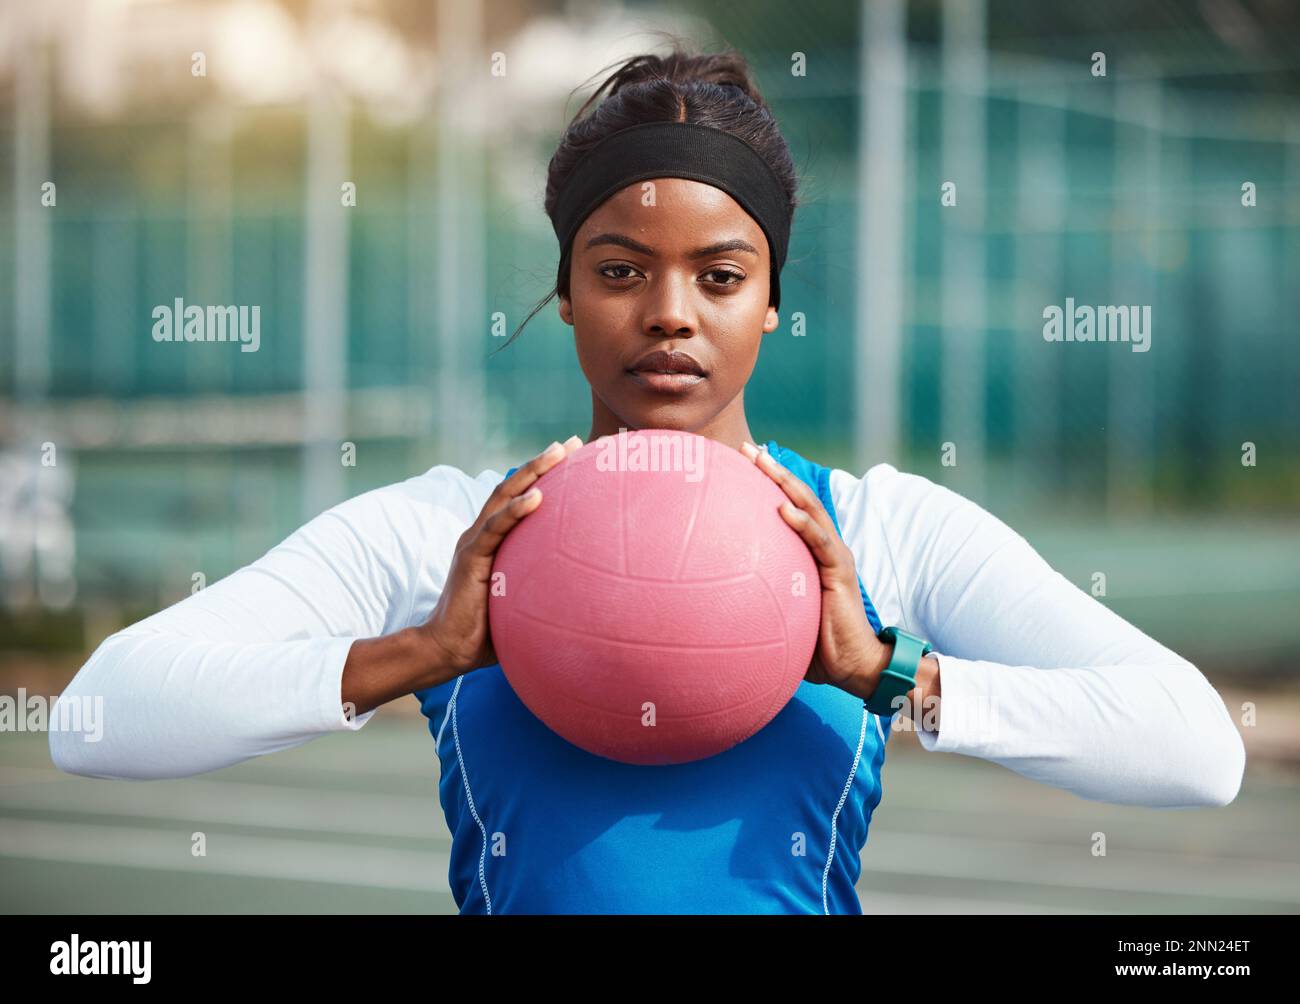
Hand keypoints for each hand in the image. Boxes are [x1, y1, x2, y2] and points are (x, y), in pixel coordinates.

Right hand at [418, 435, 583, 676]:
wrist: (449, 649)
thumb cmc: (488, 631)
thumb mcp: (521, 601)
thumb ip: (543, 588)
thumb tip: (586, 596)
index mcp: (493, 541)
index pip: (519, 500)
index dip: (543, 477)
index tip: (574, 459)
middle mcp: (482, 534)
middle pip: (514, 487)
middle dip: (542, 463)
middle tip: (573, 443)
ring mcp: (474, 542)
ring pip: (504, 497)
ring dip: (532, 473)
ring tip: (558, 453)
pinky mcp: (471, 557)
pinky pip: (497, 528)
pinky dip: (516, 510)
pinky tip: (538, 497)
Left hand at [739, 441, 889, 700]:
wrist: (853, 665)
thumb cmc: (815, 646)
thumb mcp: (782, 616)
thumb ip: (757, 603)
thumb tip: (711, 610)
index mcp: (809, 553)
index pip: (787, 509)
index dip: (765, 485)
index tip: (737, 465)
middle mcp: (822, 547)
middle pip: (796, 498)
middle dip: (772, 471)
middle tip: (745, 449)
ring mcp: (833, 555)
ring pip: (809, 509)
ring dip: (785, 483)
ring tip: (762, 462)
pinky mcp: (840, 570)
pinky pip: (819, 542)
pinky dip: (802, 522)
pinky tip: (783, 508)